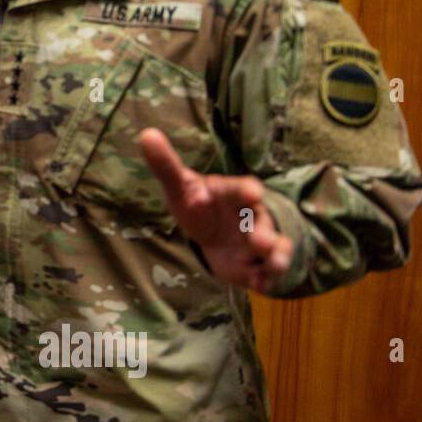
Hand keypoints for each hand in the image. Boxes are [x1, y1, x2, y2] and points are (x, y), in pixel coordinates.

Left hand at [139, 128, 293, 291]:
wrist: (210, 231)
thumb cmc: (198, 202)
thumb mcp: (180, 187)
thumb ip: (166, 165)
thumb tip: (145, 134)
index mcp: (232, 193)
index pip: (241, 190)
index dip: (246, 191)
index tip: (252, 191)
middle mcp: (251, 216)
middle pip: (262, 222)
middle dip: (264, 232)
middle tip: (260, 242)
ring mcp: (258, 242)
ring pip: (275, 248)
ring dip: (276, 257)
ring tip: (273, 265)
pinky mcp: (257, 265)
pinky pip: (268, 273)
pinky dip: (266, 280)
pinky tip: (260, 287)